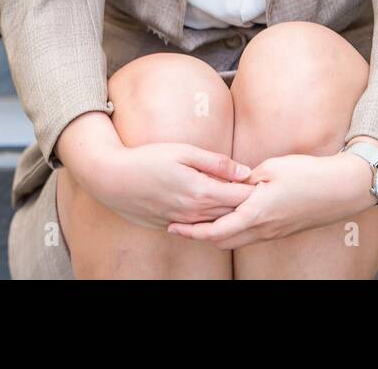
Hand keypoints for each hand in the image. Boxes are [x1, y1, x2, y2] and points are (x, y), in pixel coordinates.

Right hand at [84, 142, 255, 229]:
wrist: (111, 179)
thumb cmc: (147, 158)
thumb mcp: (183, 151)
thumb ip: (216, 162)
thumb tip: (245, 171)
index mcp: (201, 192)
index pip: (241, 198)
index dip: (256, 191)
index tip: (266, 182)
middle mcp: (194, 213)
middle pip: (231, 214)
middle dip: (247, 205)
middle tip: (261, 193)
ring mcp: (181, 222)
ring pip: (216, 223)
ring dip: (230, 214)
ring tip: (241, 201)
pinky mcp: (169, 225)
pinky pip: (197, 226)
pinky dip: (209, 219)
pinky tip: (212, 208)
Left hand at [165, 151, 377, 250]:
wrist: (341, 190)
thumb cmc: (309, 174)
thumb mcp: (272, 167)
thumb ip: (246, 179)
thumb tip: (227, 182)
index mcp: (257, 212)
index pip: (216, 231)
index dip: (193, 231)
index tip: (175, 226)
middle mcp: (263, 229)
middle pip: (223, 241)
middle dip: (200, 235)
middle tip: (181, 225)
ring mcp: (273, 232)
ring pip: (237, 240)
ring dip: (217, 233)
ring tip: (200, 221)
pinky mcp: (281, 230)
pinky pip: (251, 235)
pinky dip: (234, 230)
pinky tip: (229, 217)